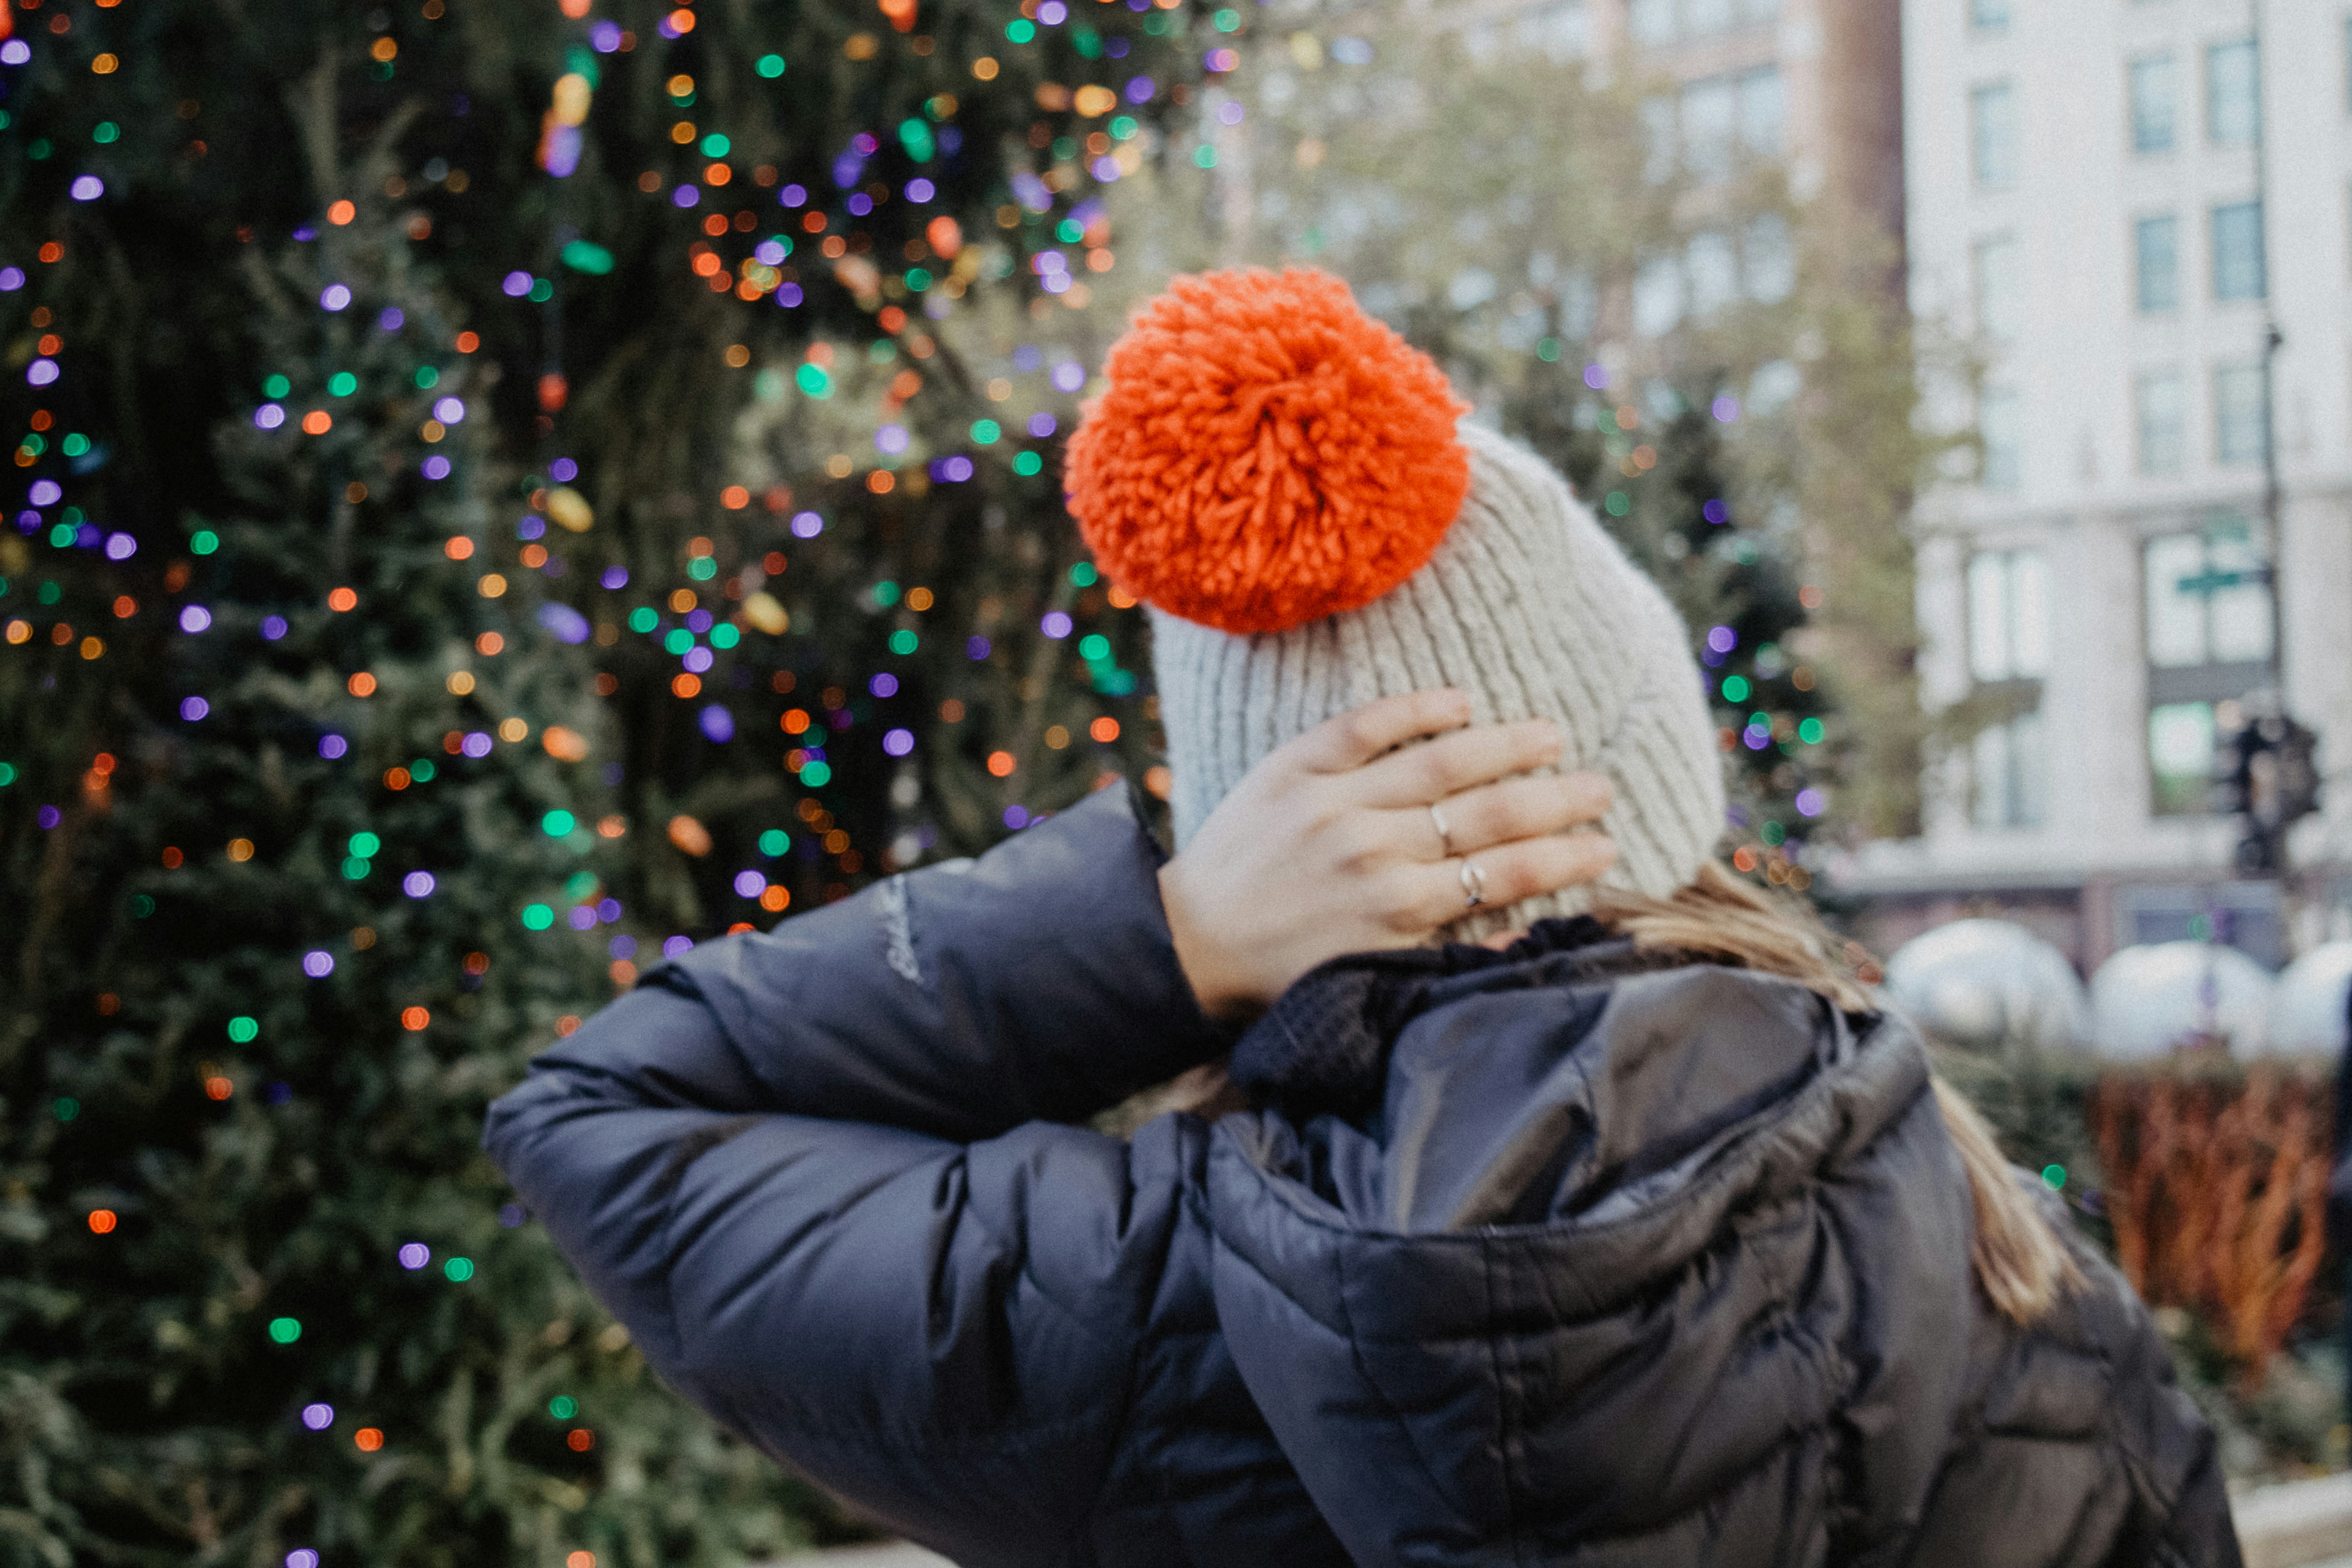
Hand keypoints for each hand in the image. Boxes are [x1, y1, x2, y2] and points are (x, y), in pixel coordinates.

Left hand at [1158, 689, 1615, 1021]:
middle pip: (1490, 814)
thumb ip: (1445, 958)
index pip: (1508, 873)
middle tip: (1601, 788)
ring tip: (1552, 736)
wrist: (1186, 943)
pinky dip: (1415, 709)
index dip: (1566, 858)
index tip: (1606, 845)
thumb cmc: (1280, 973)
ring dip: (1506, 745)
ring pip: (1439, 762)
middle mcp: (1376, 849)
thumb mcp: (1368, 981)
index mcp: (1400, 909)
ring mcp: (1335, 802)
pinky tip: (1460, 700)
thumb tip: (1522, 936)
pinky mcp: (1294, 769)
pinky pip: (1364, 726)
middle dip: (1557, 800)